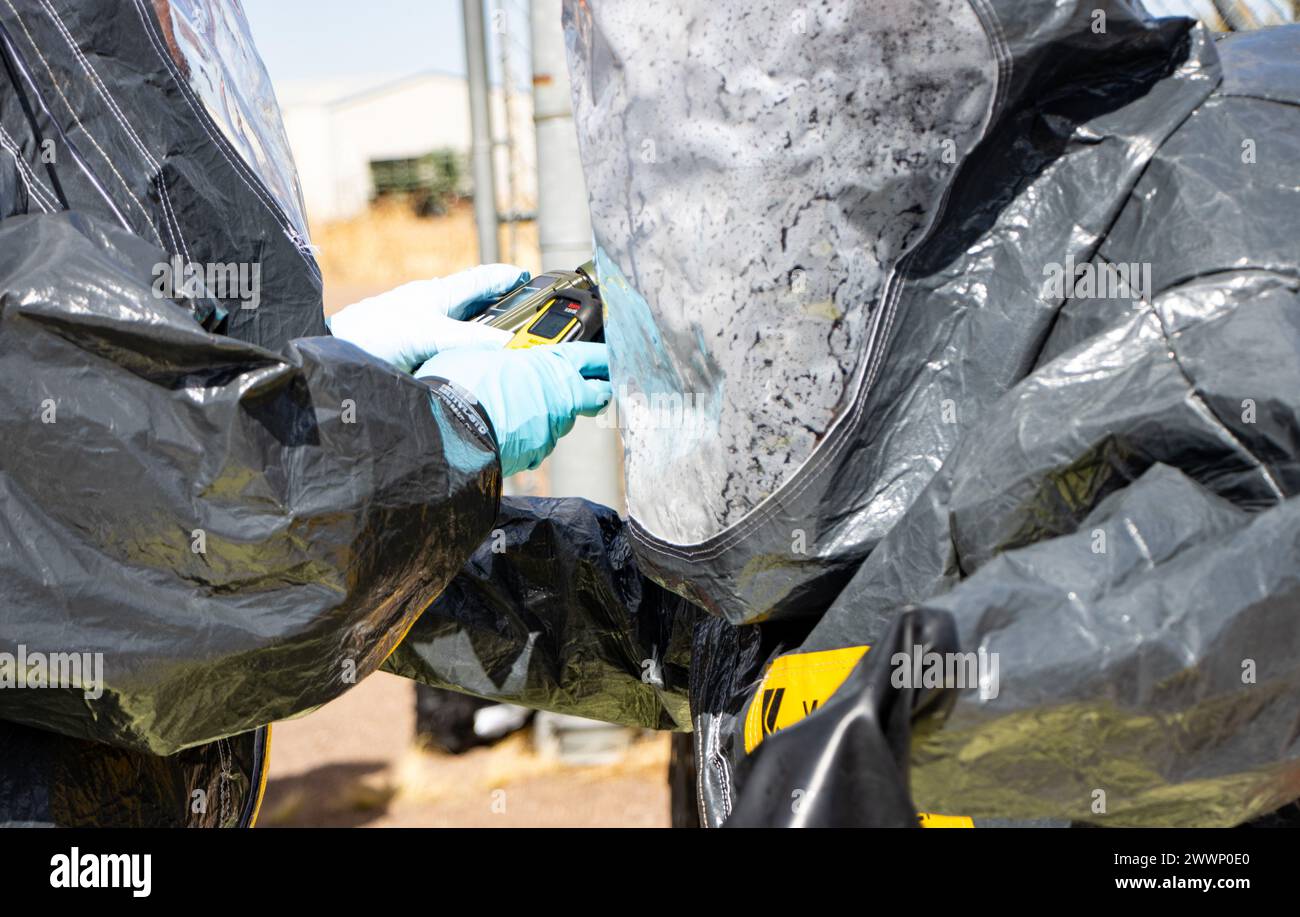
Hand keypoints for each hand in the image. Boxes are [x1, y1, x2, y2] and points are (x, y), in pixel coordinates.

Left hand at [326, 264, 527, 370]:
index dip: (508, 277)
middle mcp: (435, 306)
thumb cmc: (375, 333)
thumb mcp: (430, 335)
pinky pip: (451, 344)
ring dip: (484, 331)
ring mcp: (425, 325)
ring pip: (464, 324)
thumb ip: (469, 339)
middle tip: (528, 316)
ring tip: (506, 341)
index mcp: (440, 293)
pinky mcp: (416, 345)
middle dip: (502, 306)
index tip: (529, 278)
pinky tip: (472, 363)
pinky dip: (467, 350)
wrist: (339, 351)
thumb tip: (506, 342)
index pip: (483, 279)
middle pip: (477, 303)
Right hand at [417, 342, 612, 476]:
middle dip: (590, 394)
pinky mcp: (536, 454)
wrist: (448, 426)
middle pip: (591, 397)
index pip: (592, 359)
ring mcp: (551, 429)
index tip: (611, 361)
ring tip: (511, 411)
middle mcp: (560, 397)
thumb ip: (501, 356)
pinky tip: (501, 431)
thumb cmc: (461, 385)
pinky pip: (536, 444)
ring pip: (557, 422)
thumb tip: (496, 358)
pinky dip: (523, 439)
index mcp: (551, 364)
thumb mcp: (479, 352)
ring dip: (542, 417)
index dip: (604, 360)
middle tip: (585, 391)